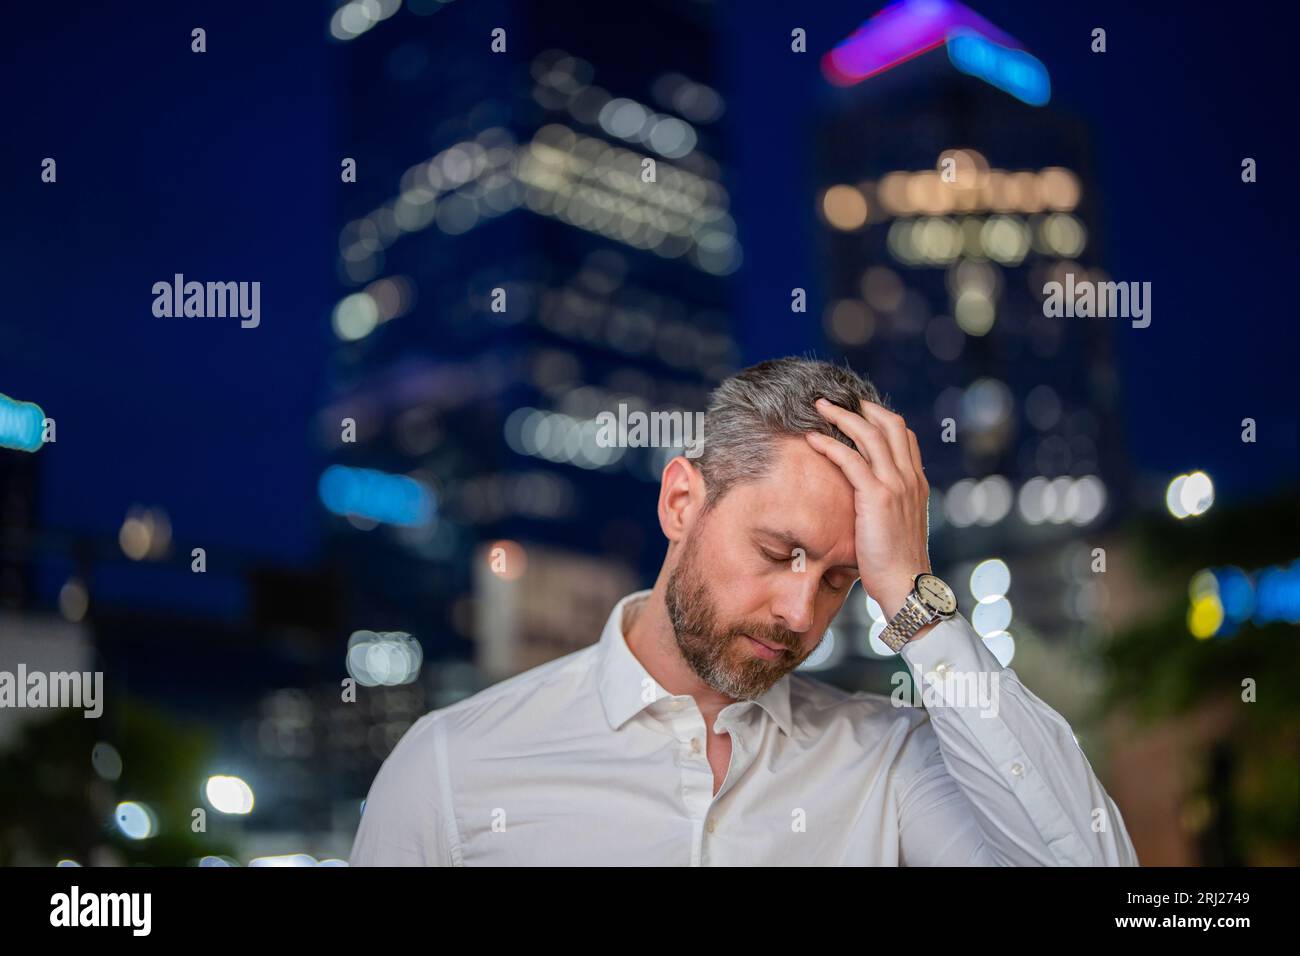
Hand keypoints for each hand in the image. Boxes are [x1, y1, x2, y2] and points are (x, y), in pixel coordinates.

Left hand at [805, 399, 930, 619]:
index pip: (903, 435)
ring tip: (818, 407)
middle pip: (889, 424)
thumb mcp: (896, 525)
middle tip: (833, 400)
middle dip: (860, 407)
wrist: (906, 585)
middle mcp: (910, 477)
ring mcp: (896, 485)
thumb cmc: (895, 563)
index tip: (857, 409)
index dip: (880, 417)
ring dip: (841, 416)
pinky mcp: (878, 497)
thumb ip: (886, 505)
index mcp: (917, 483)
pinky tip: (812, 439)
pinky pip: (851, 460)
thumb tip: (865, 498)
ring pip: (869, 435)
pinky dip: (830, 445)